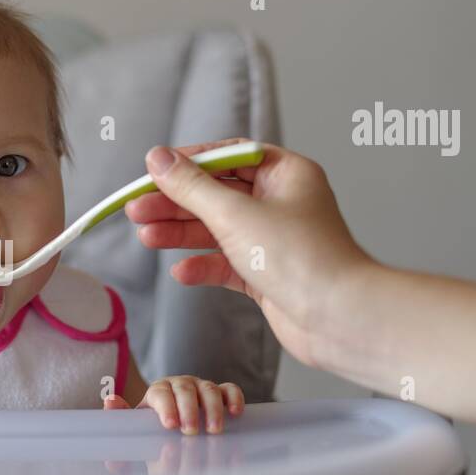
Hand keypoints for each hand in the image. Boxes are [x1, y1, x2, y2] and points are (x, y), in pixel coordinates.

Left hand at [103, 375, 244, 433]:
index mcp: (157, 392)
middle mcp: (180, 385)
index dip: (166, 407)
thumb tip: (110, 401)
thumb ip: (120, 422)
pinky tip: (236, 414)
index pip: (160, 393)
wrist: (173, 430)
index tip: (170, 426)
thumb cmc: (153, 431)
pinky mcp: (221, 393)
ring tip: (214, 431)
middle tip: (190, 432)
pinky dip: (234, 398)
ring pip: (209, 390)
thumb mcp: (136, 429)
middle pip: (185, 390)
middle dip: (189, 410)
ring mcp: (202, 388)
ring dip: (213, 409)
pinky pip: (230, 389)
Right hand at [125, 138, 374, 366]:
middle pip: (217, 194)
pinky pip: (227, 263)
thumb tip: (158, 158)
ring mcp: (274, 240)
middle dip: (175, 202)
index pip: (228, 156)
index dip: (187, 163)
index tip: (151, 172)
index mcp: (285, 174)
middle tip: (137, 209)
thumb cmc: (300, 258)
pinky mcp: (268, 274)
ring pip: (217, 229)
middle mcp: (281, 203)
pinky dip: (203, 266)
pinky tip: (181, 271)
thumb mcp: (234, 214)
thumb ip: (191, 187)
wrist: (339, 318)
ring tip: (145, 236)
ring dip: (181, 233)